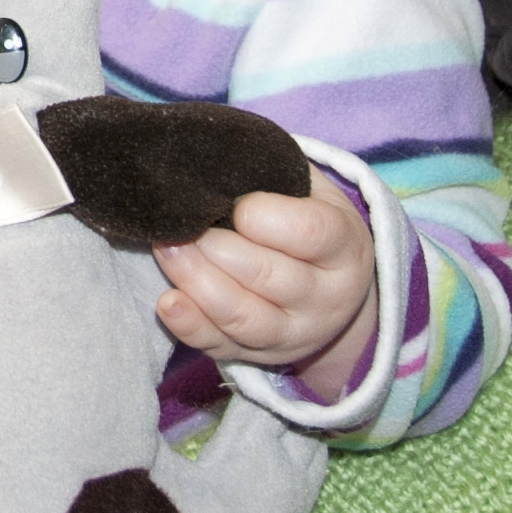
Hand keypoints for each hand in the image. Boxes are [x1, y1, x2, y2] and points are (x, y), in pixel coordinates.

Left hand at [153, 169, 379, 402]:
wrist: (330, 283)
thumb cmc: (305, 218)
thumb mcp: (307, 189)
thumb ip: (271, 174)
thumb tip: (210, 157)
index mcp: (344, 246)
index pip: (310, 233)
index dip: (264, 216)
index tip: (236, 204)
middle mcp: (327, 298)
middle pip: (269, 277)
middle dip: (217, 248)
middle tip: (182, 224)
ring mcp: (295, 333)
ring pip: (244, 317)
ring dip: (197, 281)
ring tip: (166, 249)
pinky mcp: (260, 355)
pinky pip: (222, 347)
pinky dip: (191, 327)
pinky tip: (168, 302)